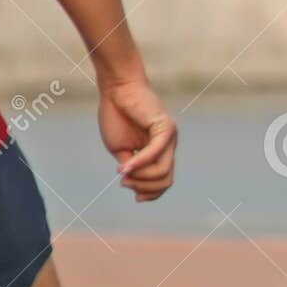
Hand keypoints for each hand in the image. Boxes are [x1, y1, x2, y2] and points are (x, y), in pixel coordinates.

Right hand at [98, 79, 176, 201]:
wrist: (117, 89)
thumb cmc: (117, 116)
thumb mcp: (120, 149)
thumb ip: (130, 166)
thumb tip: (135, 184)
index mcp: (160, 153)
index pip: (164, 181)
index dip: (151, 194)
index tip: (134, 196)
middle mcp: (169, 147)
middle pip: (165, 180)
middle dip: (144, 188)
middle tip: (124, 183)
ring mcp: (170, 138)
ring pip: (163, 171)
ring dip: (141, 178)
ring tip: (124, 174)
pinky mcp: (165, 128)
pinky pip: (156, 152)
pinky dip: (140, 163)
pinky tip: (125, 167)